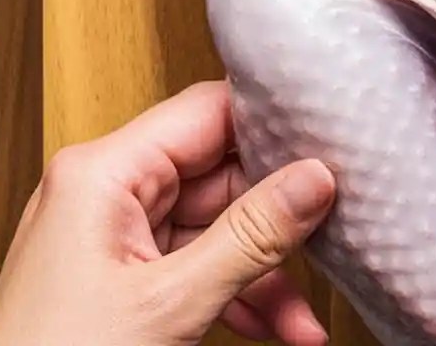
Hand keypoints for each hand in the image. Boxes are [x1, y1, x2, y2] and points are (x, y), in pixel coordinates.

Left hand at [0, 81, 337, 345]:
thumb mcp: (172, 301)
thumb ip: (251, 236)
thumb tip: (314, 180)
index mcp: (102, 173)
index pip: (207, 112)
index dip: (272, 122)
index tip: (329, 139)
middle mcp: (106, 193)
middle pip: (221, 176)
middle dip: (278, 221)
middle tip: (332, 234)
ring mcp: (114, 235)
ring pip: (218, 229)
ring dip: (266, 273)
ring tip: (303, 317)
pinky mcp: (123, 274)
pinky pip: (199, 265)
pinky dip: (238, 295)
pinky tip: (277, 325)